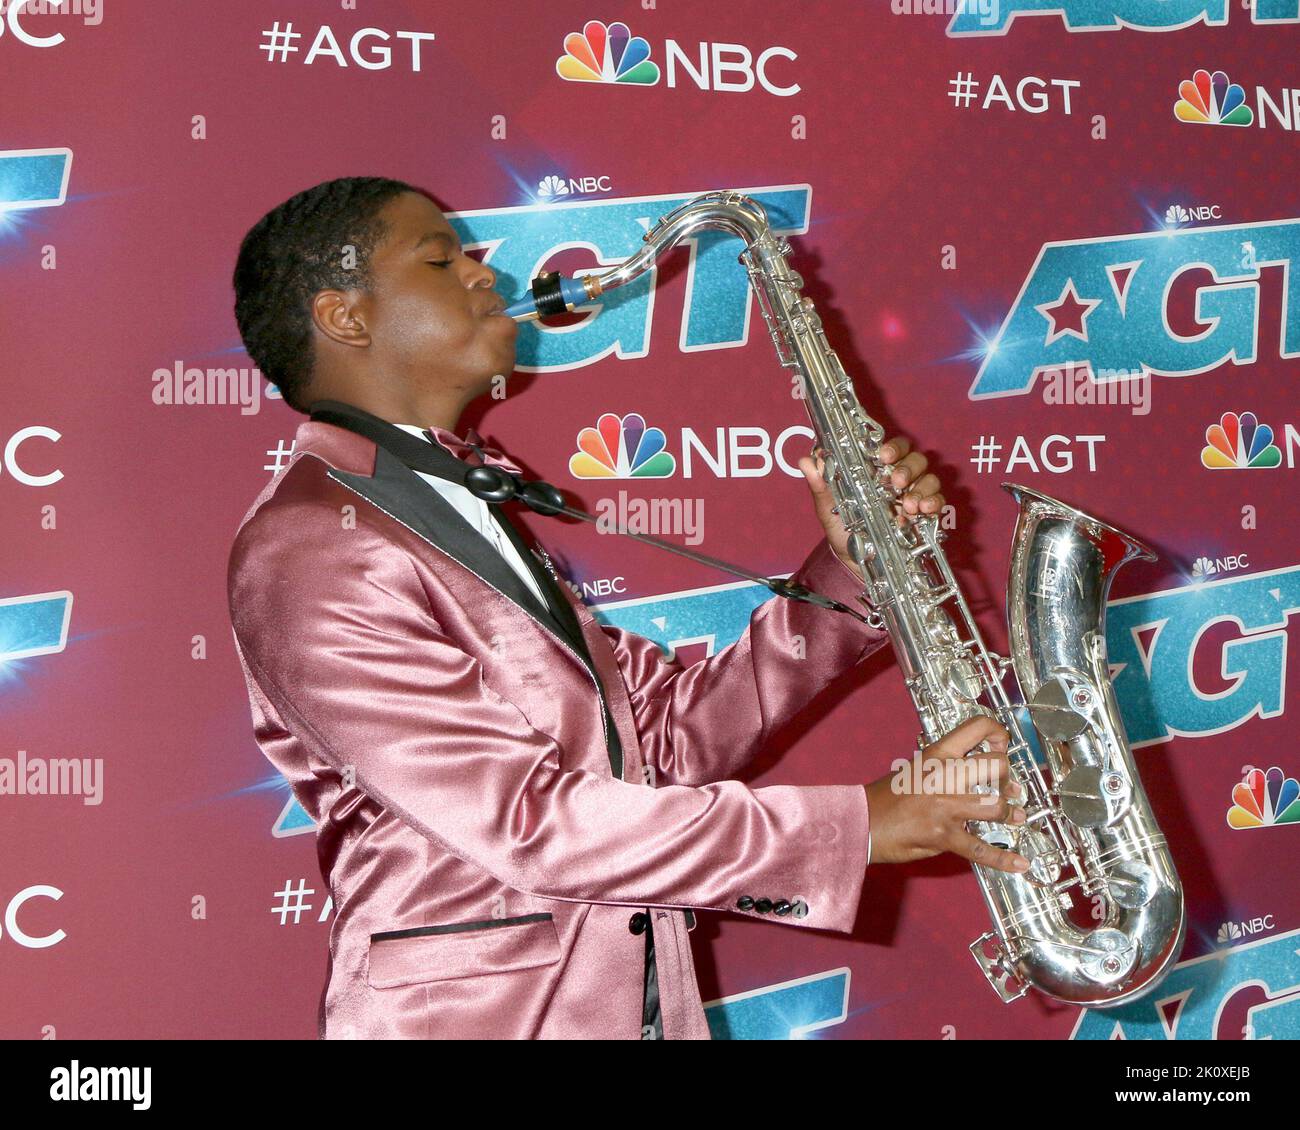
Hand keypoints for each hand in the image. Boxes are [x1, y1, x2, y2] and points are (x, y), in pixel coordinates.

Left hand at [798, 435, 945, 580]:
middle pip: (915, 459)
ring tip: (909, 505)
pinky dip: (934, 503)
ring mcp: (913, 497)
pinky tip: (922, 511)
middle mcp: (897, 481)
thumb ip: (821, 485)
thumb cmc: (843, 532)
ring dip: (922, 487)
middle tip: (897, 483)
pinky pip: (938, 502)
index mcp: (875, 472)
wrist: (856, 565)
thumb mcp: (828, 510)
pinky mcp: (925, 516)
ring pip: (930, 478)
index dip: (892, 447)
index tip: (884, 455)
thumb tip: (807, 461)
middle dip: (909, 467)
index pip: (891, 449)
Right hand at [863, 717, 1029, 873]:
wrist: (863, 821)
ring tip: (1014, 816)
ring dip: (1010, 813)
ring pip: (996, 806)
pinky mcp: (944, 836)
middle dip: (1009, 778)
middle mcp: (945, 776)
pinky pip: (981, 849)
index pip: (976, 728)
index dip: (998, 733)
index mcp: (937, 754)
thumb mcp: (918, 767)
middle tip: (1007, 787)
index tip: (1002, 745)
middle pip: (997, 765)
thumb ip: (948, 767)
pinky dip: (1003, 859)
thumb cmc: (889, 796)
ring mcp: (946, 806)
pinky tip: (1019, 864)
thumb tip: (980, 774)